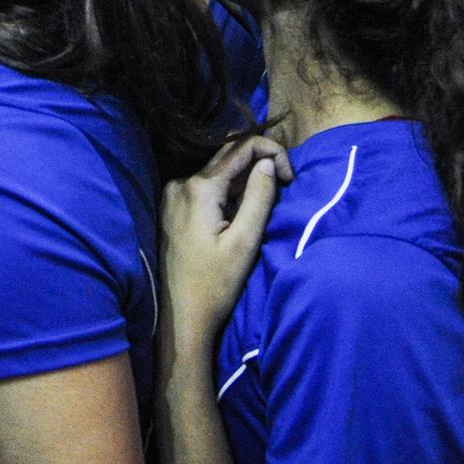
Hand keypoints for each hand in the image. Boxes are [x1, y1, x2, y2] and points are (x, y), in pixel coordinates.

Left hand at [160, 135, 289, 358]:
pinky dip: (228, 192)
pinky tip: (239, 215)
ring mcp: (173, 195)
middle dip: (260, 164)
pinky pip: (206, 187)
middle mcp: (180, 183)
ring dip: (244, 180)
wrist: (181, 316)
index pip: (241, 147)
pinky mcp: (173, 208)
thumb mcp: (245, 242)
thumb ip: (259, 198)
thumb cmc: (215, 284)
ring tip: (263, 206)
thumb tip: (269, 164)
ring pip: (218, 172)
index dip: (272, 153)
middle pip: (228, 156)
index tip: (290, 179)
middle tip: (284, 187)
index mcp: (198, 188)